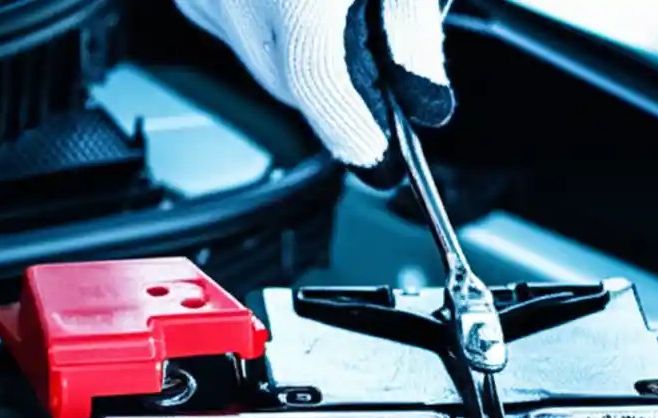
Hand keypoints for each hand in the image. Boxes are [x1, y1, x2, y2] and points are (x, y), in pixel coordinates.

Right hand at [174, 0, 453, 186]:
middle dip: (340, 96)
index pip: (323, 90)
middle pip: (290, 87)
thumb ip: (413, 29)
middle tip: (382, 79)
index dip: (356, 136)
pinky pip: (233, 27)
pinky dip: (268, 27)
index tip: (382, 163)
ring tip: (336, 13)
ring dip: (302, 59)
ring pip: (259, 62)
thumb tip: (425, 102)